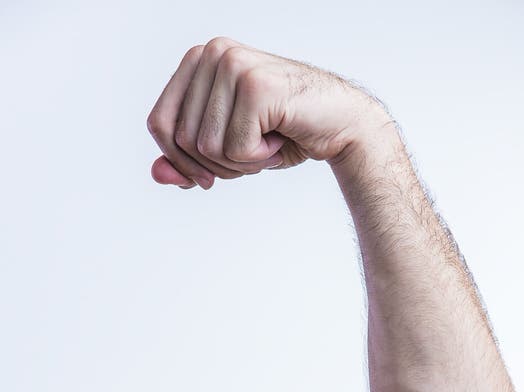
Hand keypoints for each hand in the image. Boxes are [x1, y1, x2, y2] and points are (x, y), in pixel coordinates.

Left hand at [146, 36, 390, 189]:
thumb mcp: (227, 152)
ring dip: (240, 162)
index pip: (160, 122)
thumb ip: (188, 162)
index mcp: (198, 61)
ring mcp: (233, 65)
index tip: (204, 179)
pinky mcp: (254, 86)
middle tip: (250, 155)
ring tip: (267, 144)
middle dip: (216, 164)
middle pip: (182, 139)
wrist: (340, 126)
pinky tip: (278, 140)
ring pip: (207, 146)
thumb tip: (156, 174)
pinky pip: (235, 148)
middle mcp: (212, 53)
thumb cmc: (283, 134)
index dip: (178, 161)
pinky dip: (258, 159)